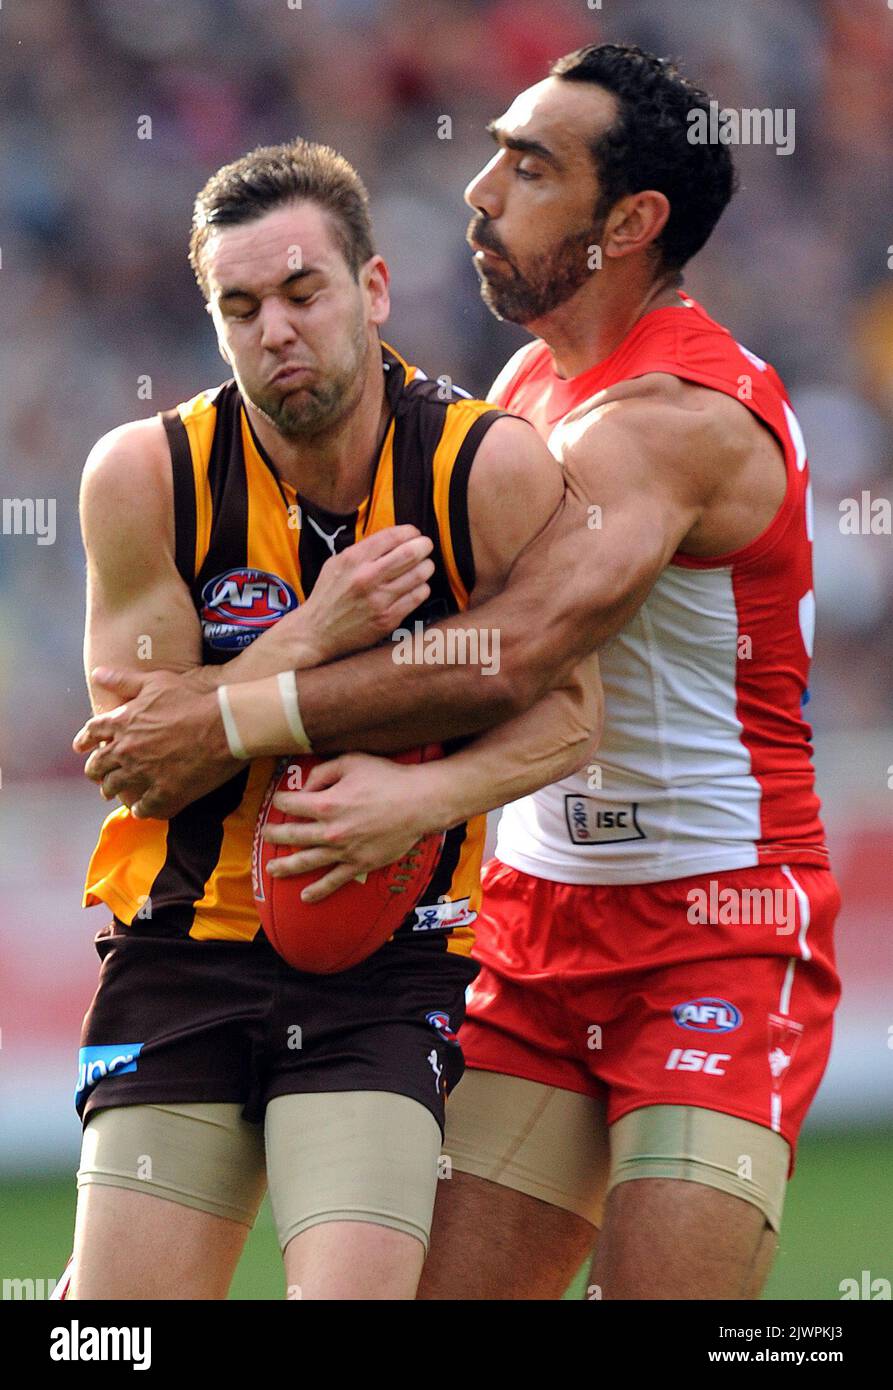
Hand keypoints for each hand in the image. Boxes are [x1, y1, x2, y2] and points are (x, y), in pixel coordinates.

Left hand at [73, 666, 239, 818]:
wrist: (226, 724)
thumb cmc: (193, 699)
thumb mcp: (156, 681)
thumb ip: (124, 680)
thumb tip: (97, 674)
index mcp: (122, 722)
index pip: (92, 733)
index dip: (84, 741)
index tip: (82, 748)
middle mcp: (126, 750)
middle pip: (98, 766)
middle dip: (96, 771)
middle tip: (99, 775)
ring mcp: (144, 773)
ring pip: (116, 788)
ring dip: (113, 790)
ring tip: (115, 793)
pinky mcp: (164, 793)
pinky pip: (145, 808)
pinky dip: (141, 809)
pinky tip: (142, 809)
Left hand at [263, 753, 439, 900]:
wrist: (419, 803)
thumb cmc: (387, 778)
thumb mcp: (352, 761)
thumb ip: (322, 771)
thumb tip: (305, 787)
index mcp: (325, 803)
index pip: (290, 804)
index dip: (280, 800)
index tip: (279, 800)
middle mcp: (330, 830)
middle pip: (291, 835)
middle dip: (274, 835)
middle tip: (266, 835)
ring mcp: (344, 851)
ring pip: (306, 862)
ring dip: (286, 866)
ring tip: (271, 868)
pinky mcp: (359, 864)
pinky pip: (334, 881)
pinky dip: (318, 890)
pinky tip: (305, 896)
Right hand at [300, 525, 434, 661]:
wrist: (316, 632)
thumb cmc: (328, 595)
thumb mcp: (337, 563)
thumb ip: (363, 551)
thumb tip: (394, 539)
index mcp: (353, 559)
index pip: (392, 536)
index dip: (410, 532)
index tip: (414, 534)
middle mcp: (367, 578)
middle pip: (411, 553)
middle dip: (424, 545)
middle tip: (426, 546)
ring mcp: (379, 600)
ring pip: (419, 575)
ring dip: (426, 567)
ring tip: (424, 566)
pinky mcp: (388, 619)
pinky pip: (418, 597)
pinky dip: (422, 588)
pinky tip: (416, 587)